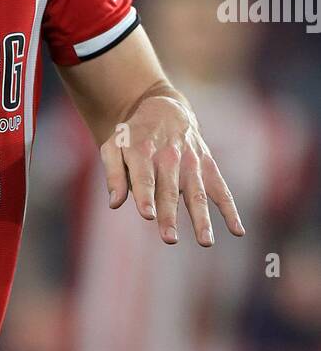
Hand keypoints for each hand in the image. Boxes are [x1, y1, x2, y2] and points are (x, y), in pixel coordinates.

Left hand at [101, 95, 244, 245]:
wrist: (164, 109)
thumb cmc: (133, 136)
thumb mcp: (114, 147)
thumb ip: (113, 175)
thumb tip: (114, 203)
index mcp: (143, 152)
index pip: (145, 178)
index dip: (145, 196)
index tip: (148, 215)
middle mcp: (169, 158)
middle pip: (169, 191)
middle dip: (169, 215)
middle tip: (169, 239)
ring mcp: (192, 163)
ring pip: (197, 194)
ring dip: (202, 218)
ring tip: (205, 242)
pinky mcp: (208, 167)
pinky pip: (221, 190)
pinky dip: (230, 210)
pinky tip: (237, 230)